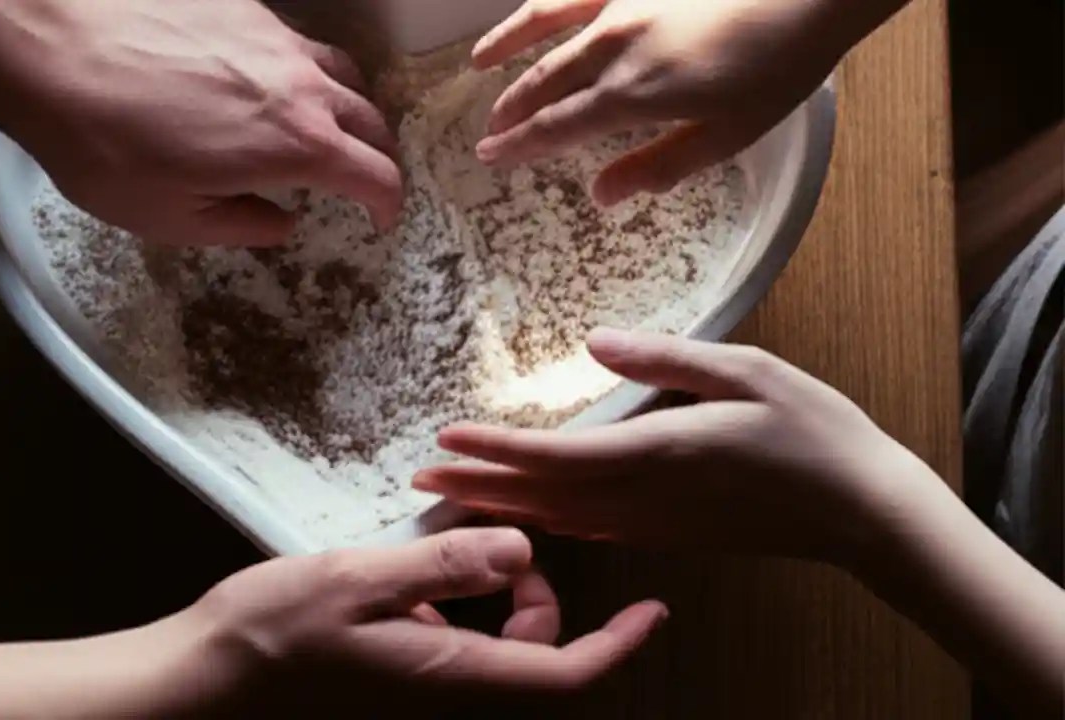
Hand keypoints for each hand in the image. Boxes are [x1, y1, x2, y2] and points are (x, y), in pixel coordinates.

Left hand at [0, 0, 401, 245]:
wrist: (47, 42)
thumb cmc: (104, 143)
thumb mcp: (172, 218)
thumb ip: (241, 226)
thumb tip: (280, 222)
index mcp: (297, 144)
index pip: (376, 175)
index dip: (388, 205)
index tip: (379, 220)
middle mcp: (300, 82)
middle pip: (372, 118)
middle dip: (377, 156)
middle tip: (362, 179)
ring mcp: (274, 35)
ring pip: (342, 71)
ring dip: (348, 107)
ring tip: (327, 127)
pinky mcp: (242, 6)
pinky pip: (295, 41)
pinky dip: (302, 71)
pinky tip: (265, 83)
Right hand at [162, 527, 666, 715]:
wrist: (204, 687)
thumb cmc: (271, 635)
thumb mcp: (360, 580)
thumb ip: (444, 566)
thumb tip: (522, 551)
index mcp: (451, 677)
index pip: (563, 674)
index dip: (619, 645)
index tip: (654, 609)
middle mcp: (444, 696)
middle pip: (533, 658)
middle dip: (539, 602)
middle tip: (506, 542)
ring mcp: (416, 695)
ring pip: (490, 654)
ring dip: (490, 603)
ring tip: (450, 545)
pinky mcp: (391, 685)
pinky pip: (447, 651)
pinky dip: (447, 610)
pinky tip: (401, 575)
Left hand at [414, 329, 938, 564]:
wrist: (861, 514)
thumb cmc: (813, 432)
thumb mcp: (747, 372)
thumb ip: (666, 359)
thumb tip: (594, 341)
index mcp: (660, 451)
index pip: (555, 456)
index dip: (493, 451)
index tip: (443, 442)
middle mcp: (646, 496)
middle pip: (541, 496)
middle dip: (475, 489)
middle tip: (417, 484)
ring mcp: (656, 523)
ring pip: (560, 519)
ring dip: (502, 508)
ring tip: (453, 500)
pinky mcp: (670, 534)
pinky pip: (592, 530)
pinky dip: (547, 522)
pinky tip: (528, 518)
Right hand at [472, 0, 900, 202]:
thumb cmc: (778, 67)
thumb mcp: (726, 136)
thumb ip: (658, 165)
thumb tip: (601, 194)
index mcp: (633, 95)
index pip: (557, 127)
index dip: (520, 145)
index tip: (491, 157)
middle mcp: (614, 46)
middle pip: (545, 81)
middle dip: (511, 109)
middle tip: (487, 130)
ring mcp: (623, 3)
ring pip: (548, 24)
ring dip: (510, 44)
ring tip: (481, 59)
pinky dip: (548, 1)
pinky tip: (539, 6)